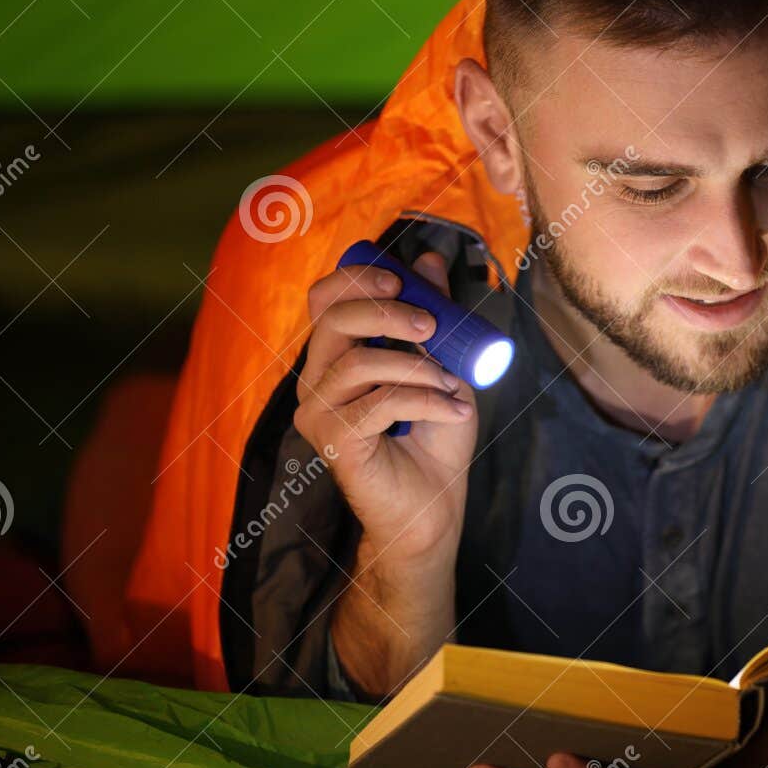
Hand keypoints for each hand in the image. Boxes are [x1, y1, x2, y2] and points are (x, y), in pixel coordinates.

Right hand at [293, 251, 477, 558]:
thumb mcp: (443, 366)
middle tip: (431, 326)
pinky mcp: (333, 443)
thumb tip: (427, 260)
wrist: (435, 507)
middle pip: (332, 322)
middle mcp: (315, 383)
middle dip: (387, 312)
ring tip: (451, 384)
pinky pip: (376, 403)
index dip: (355, 279)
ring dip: (416, 367)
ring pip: (357, 364)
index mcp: (335, 358)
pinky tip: (452, 410)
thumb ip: (433, 316)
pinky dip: (423, 399)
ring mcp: (317, 414)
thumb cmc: (434, 439)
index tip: (401, 279)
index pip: (323, 301)